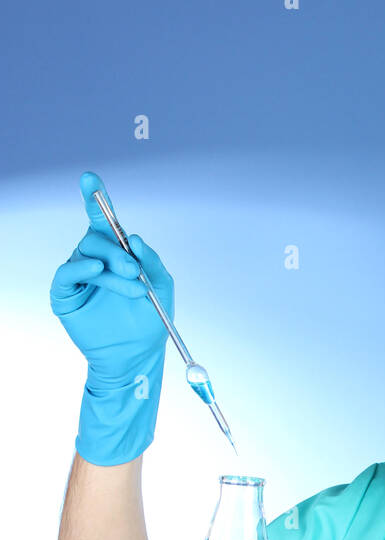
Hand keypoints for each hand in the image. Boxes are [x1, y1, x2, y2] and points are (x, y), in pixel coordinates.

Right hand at [50, 172, 173, 465]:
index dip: (96, 199)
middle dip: (117, 248)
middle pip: (97, 236)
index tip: (91, 180)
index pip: (103, 221)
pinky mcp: (65, 294)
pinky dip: (82, 269)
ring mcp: (79, 275)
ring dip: (112, 268)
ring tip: (133, 286)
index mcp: (116, 254)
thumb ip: (153, 262)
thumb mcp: (163, 289)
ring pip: (88, 254)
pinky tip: (97, 271)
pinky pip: (67, 273)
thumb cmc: (149, 323)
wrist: (137, 358)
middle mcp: (94, 259)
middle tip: (134, 267)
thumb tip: (135, 239)